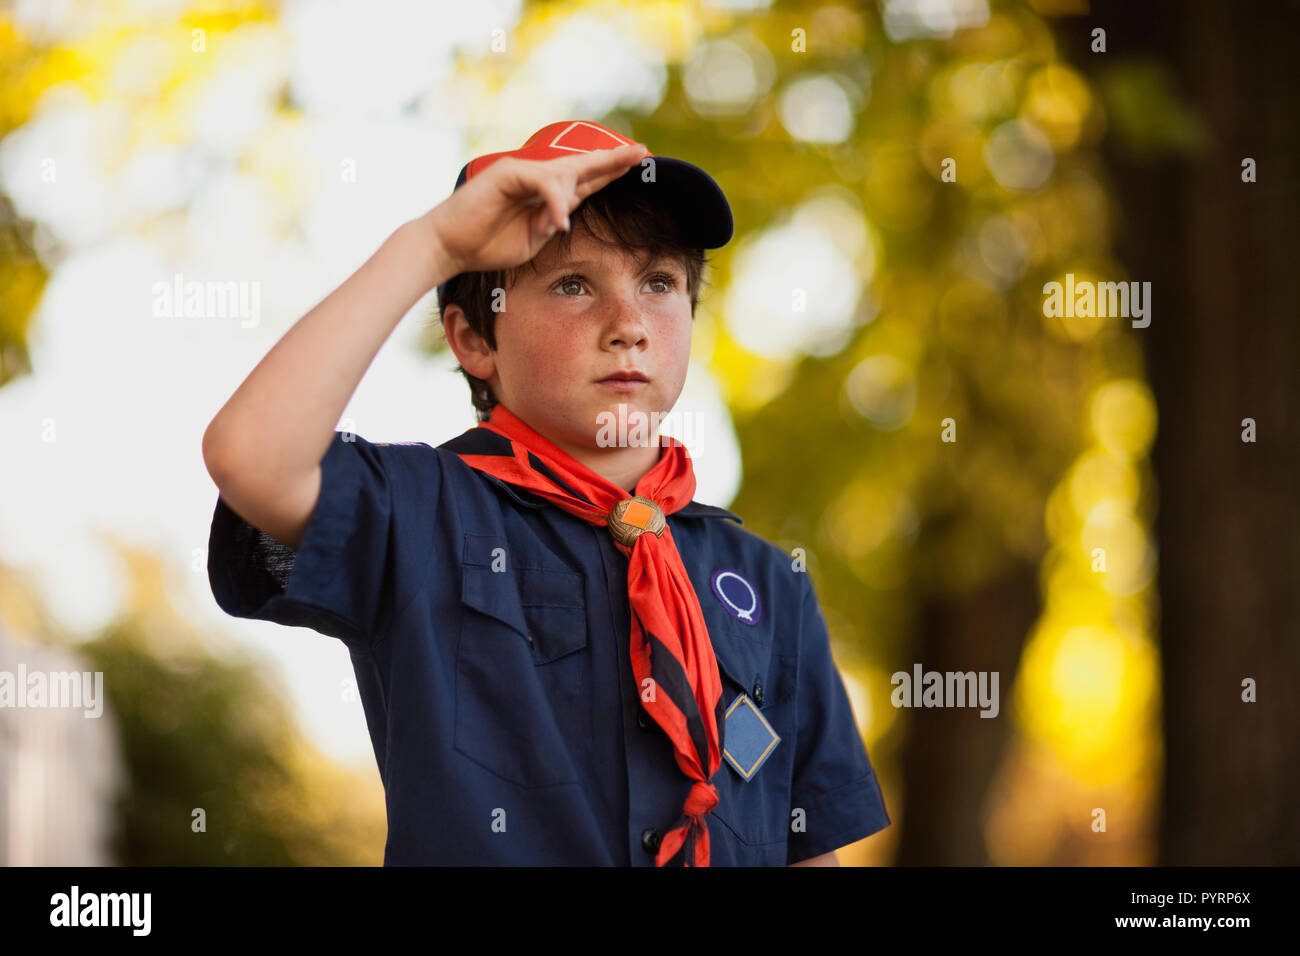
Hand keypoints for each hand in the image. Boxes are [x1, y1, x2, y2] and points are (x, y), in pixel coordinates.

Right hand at [423, 142, 649, 279]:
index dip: (610, 173)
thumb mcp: (532, 240)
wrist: (450, 247)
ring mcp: (523, 172)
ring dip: (579, 188)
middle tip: (642, 151)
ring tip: (586, 199)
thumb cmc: (487, 246)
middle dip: (613, 159)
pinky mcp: (508, 173)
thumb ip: (551, 226)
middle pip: (582, 165)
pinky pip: (542, 183)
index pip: (585, 181)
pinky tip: (556, 220)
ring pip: (564, 174)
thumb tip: (566, 216)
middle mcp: (537, 178)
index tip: (636, 164)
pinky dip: (552, 201)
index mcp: (546, 196)